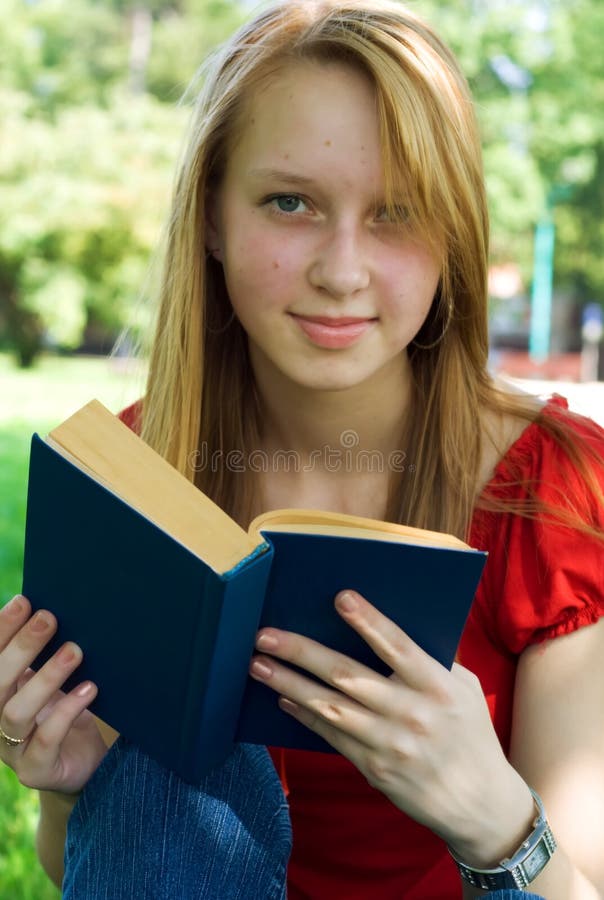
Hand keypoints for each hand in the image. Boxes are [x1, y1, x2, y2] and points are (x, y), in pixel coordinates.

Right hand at [0, 594, 106, 793]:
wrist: (84, 761)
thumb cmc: (64, 709)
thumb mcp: (51, 678)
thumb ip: (45, 653)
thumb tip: (54, 609)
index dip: (2, 629)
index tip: (24, 601)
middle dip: (21, 647)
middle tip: (48, 618)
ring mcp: (12, 749)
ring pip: (16, 712)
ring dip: (45, 677)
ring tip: (74, 651)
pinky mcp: (36, 770)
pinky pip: (46, 740)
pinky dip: (66, 711)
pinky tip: (89, 689)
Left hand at [249, 589, 534, 865]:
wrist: (480, 804)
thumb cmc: (470, 733)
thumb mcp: (464, 688)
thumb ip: (431, 660)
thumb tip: (384, 627)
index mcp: (438, 686)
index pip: (398, 647)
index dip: (369, 621)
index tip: (340, 597)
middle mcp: (412, 714)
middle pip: (348, 675)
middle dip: (302, 652)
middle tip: (265, 634)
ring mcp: (390, 745)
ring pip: (330, 707)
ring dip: (290, 683)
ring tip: (258, 664)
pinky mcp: (374, 769)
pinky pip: (331, 736)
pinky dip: (304, 715)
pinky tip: (283, 696)